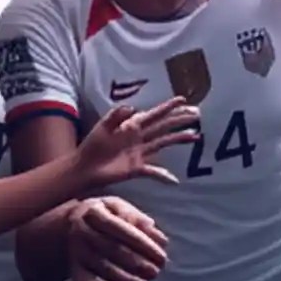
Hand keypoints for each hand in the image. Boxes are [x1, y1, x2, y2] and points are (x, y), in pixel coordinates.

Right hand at [66, 196, 166, 280]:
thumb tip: (159, 238)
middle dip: (137, 264)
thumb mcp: (118, 207)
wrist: (68, 226)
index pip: (121, 229)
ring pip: (103, 268)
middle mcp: (80, 230)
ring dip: (127, 279)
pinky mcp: (73, 269)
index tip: (162, 256)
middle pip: (113, 250)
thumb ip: (139, 219)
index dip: (143, 244)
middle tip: (155, 272)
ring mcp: (75, 251)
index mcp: (94, 212)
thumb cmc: (103, 216)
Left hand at [75, 97, 199, 186]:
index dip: (167, 107)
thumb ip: (116, 116)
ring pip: (163, 143)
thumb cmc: (92, 145)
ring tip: (195, 136)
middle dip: (179, 120)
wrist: (84, 167)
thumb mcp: (102, 127)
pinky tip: (174, 180)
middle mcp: (139, 137)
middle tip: (196, 114)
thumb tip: (132, 107)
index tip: (182, 100)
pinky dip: (163, 176)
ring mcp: (140, 153)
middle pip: (163, 127)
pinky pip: (154, 171)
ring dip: (178, 139)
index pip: (153, 114)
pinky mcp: (137, 168)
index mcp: (131, 125)